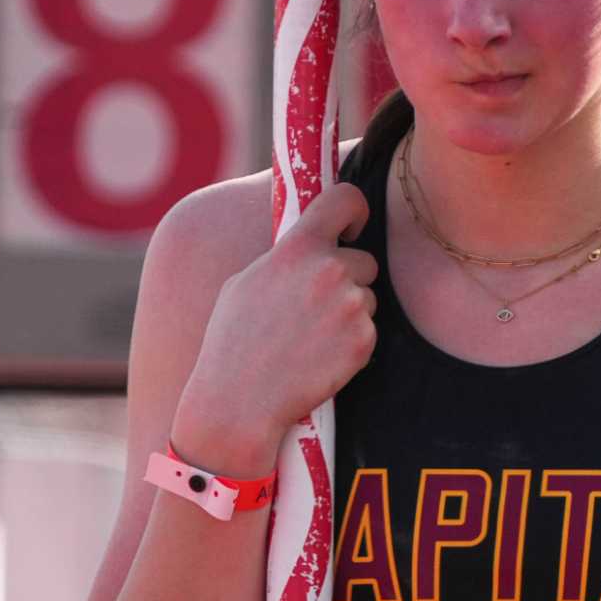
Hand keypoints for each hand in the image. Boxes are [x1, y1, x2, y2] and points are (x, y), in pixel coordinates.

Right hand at [173, 181, 377, 473]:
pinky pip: (368, 331)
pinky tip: (319, 358)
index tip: (351, 228)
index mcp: (298, 248)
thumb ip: (285, 256)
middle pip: (364, 261)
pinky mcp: (364, 341)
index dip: (354, 210)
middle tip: (315, 307)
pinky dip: (352, 343)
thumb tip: (308, 239)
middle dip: (348, 279)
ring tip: (310, 337)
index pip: (346, 199)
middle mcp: (330, 270)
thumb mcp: (246, 282)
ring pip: (367, 298)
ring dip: (350, 313)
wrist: (240, 400)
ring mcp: (351, 307)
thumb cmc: (232, 341)